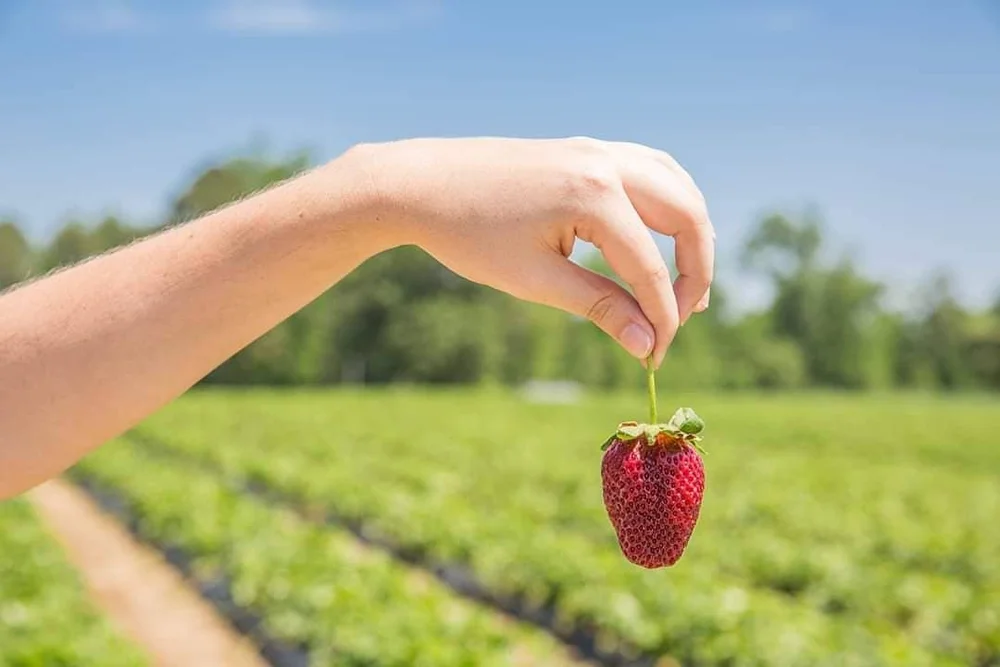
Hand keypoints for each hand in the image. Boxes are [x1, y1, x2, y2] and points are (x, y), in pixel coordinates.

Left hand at [361, 136, 714, 366]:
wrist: (421, 184)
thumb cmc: (469, 235)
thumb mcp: (534, 280)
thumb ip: (599, 308)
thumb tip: (647, 345)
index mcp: (594, 195)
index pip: (649, 268)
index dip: (660, 318)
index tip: (655, 357)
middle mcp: (607, 163)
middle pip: (687, 217)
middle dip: (694, 273)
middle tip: (681, 319)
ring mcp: (598, 149)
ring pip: (677, 186)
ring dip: (690, 234)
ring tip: (683, 282)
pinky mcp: (587, 149)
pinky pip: (652, 170)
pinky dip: (669, 204)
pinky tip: (662, 234)